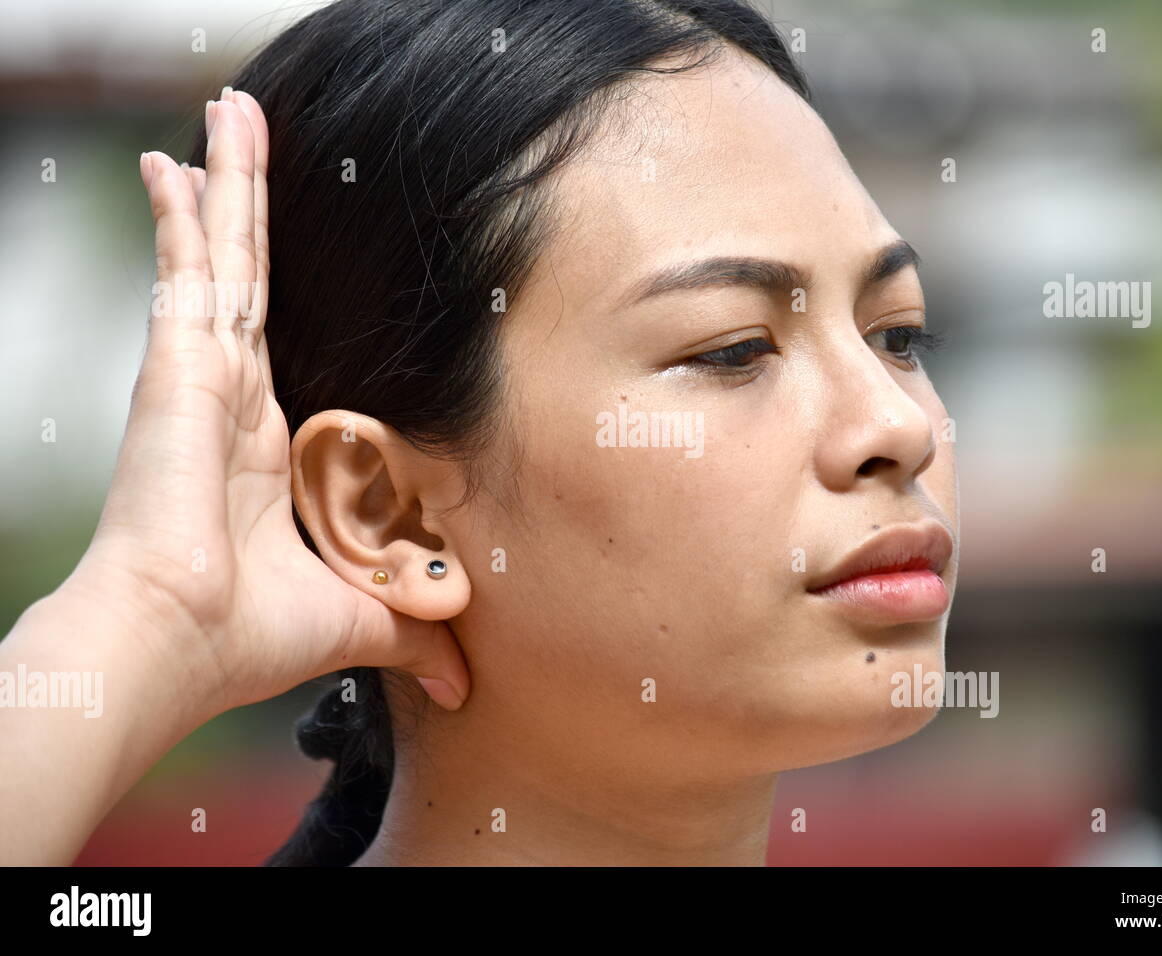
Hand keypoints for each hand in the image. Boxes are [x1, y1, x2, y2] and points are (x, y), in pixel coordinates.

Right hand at [71, 89, 462, 722]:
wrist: (183, 640)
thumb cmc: (248, 636)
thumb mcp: (361, 613)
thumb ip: (413, 628)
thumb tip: (465, 679)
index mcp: (265, 443)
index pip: (274, 342)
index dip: (276, 295)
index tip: (283, 260)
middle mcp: (228, 396)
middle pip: (249, 279)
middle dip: (252, 211)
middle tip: (249, 140)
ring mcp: (201, 374)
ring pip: (224, 256)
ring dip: (230, 184)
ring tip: (230, 114)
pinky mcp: (178, 364)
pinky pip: (185, 268)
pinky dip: (183, 213)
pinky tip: (178, 159)